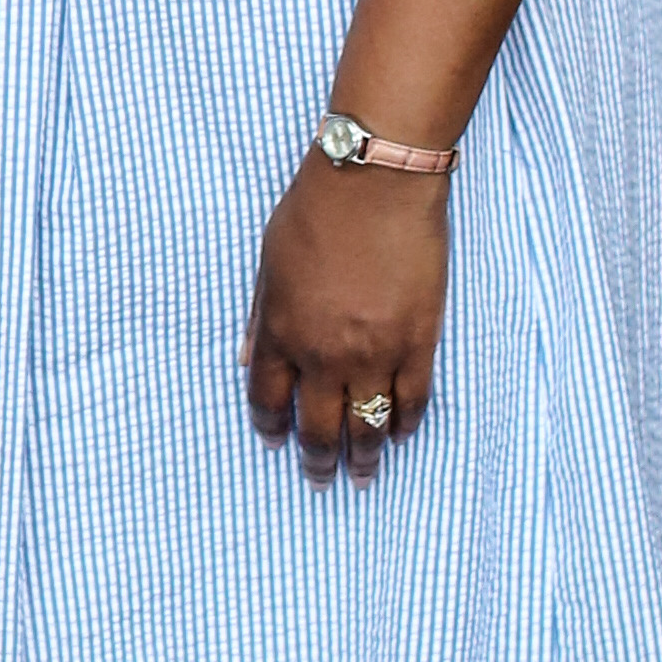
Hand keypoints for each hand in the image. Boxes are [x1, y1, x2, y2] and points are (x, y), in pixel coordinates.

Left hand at [242, 158, 444, 483]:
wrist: (377, 181)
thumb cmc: (316, 209)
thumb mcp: (268, 260)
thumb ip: (258, 316)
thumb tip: (244, 358)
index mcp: (280, 332)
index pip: (269, 401)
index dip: (272, 429)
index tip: (276, 446)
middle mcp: (323, 353)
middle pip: (318, 428)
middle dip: (318, 461)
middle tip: (321, 480)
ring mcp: (374, 353)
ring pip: (368, 426)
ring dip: (365, 457)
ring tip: (364, 476)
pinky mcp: (418, 342)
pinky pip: (412, 401)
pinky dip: (405, 424)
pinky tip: (401, 435)